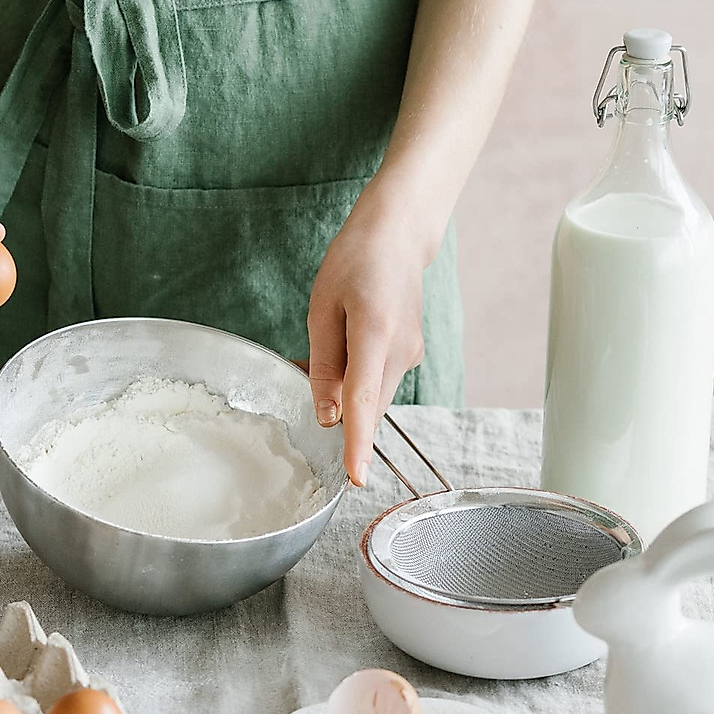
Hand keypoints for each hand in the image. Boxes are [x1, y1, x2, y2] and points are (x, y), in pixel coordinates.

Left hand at [306, 186, 438, 486]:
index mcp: (375, 331)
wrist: (399, 235)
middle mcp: (400, 349)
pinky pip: (378, 381)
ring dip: (345, 391)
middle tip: (304, 369)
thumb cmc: (355, 261)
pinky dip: (357, 378)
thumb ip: (324, 365)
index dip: (357, 442)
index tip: (355, 477)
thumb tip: (327, 416)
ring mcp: (410, 354)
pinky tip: (344, 346)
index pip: (364, 399)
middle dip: (337, 408)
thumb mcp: (323, 307)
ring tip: (326, 342)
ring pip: (372, 396)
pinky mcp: (410, 354)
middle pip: (367, 404)